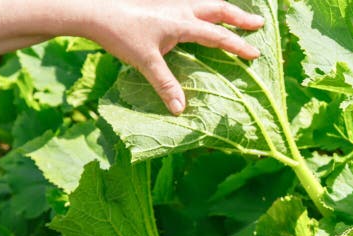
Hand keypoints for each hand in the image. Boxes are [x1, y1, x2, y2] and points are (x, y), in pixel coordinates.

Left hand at [83, 0, 264, 113]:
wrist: (93, 8)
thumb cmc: (120, 33)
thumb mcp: (145, 62)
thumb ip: (165, 84)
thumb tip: (180, 109)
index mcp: (182, 22)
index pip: (218, 35)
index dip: (238, 45)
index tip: (256, 54)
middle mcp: (180, 8)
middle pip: (219, 8)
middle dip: (240, 17)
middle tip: (259, 23)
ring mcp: (170, 2)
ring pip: (205, 1)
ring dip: (223, 8)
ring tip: (236, 15)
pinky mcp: (160, 2)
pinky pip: (190, 2)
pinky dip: (203, 7)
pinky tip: (201, 13)